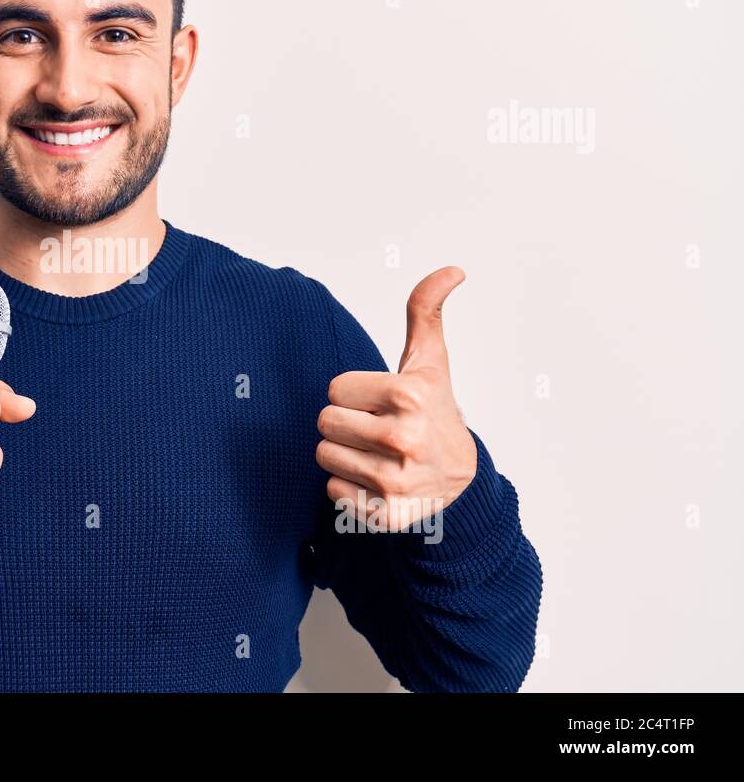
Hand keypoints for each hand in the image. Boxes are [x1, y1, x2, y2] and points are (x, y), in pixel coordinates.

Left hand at [315, 267, 477, 530]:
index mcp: (410, 396)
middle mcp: (405, 439)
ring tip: (376, 454)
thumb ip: (426, 312)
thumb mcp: (430, 362)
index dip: (354, 394)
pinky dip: (348, 488)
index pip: (335, 389)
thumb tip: (453, 269)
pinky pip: (333, 492)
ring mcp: (397, 481)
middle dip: (344, 424)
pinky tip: (377, 481)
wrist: (460, 481)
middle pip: (325, 423)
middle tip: (375, 429)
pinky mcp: (386, 515)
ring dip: (343, 455)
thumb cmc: (434, 412)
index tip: (381, 403)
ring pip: (324, 457)